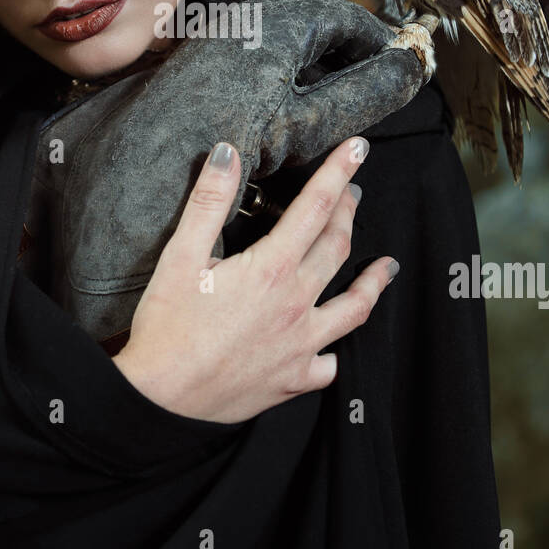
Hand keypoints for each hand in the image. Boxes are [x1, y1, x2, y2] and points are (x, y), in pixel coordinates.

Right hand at [112, 134, 398, 423]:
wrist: (162, 400)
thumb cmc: (167, 329)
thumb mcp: (180, 256)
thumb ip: (209, 202)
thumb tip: (227, 154)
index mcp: (272, 269)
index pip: (316, 206)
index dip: (339, 171)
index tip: (358, 148)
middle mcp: (297, 304)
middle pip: (337, 247)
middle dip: (349, 212)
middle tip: (353, 192)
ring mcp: (301, 345)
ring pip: (354, 307)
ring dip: (373, 282)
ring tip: (386, 267)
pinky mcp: (294, 379)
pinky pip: (330, 364)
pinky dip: (337, 349)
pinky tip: (337, 343)